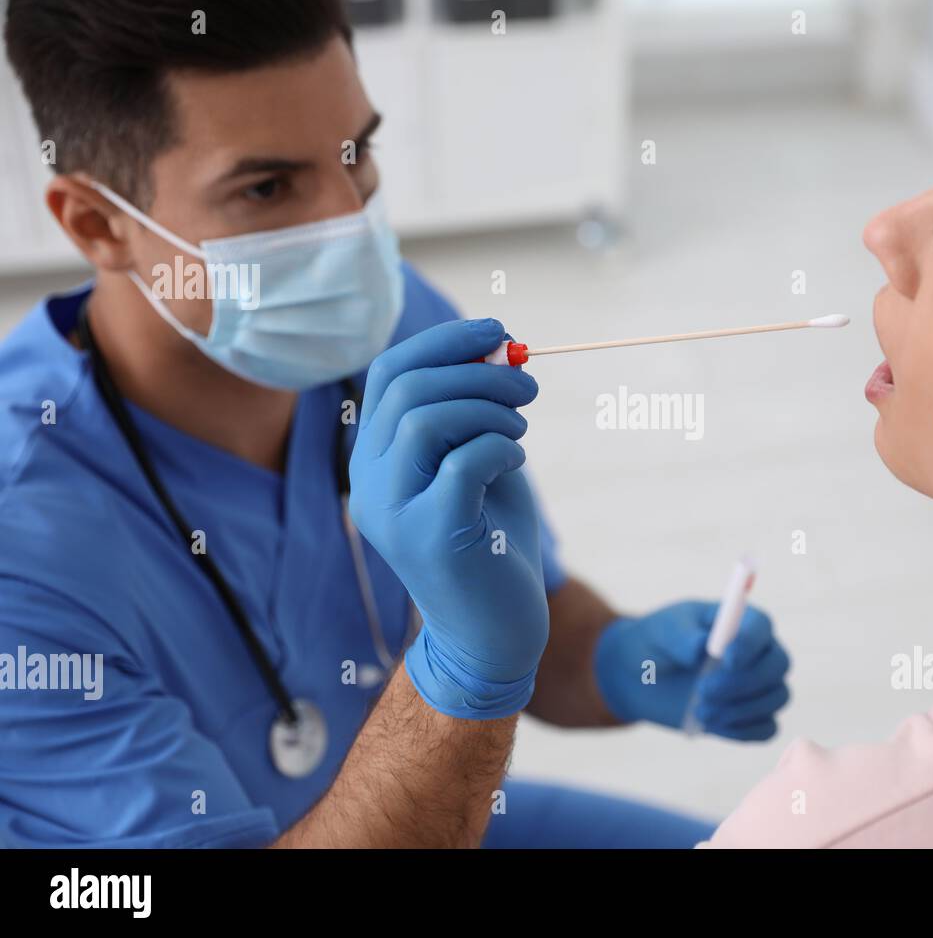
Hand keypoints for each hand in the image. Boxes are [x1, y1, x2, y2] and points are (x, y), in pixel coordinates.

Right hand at [348, 318, 548, 717]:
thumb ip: (477, 412)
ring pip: (428, 420)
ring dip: (491, 410)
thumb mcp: (479, 464)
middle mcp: (369, 483)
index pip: (390, 373)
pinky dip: (500, 448)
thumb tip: (498, 349)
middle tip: (529, 386)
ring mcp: (394, 512)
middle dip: (478, 373)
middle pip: (409, 389)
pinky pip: (463, 463)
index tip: (497, 333)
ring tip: (522, 429)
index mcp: (373, 459)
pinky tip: (516, 464)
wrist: (492, 633)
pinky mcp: (431, 537)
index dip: (444, 341)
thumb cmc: (491, 542)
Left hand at [593, 601, 789, 739]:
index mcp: (740, 620)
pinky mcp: (752, 715)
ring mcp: (759, 685)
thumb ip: (681, 636)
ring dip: (740, 709)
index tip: (726, 659)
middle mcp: (758, 651)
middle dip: (744, 682)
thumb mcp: (661, 632)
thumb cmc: (658, 644)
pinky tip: (713, 726)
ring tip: (699, 711)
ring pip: (776, 697)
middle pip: (778, 665)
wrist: (644, 677)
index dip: (750, 643)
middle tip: (704, 691)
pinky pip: (767, 728)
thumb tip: (701, 648)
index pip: (761, 626)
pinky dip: (743, 731)